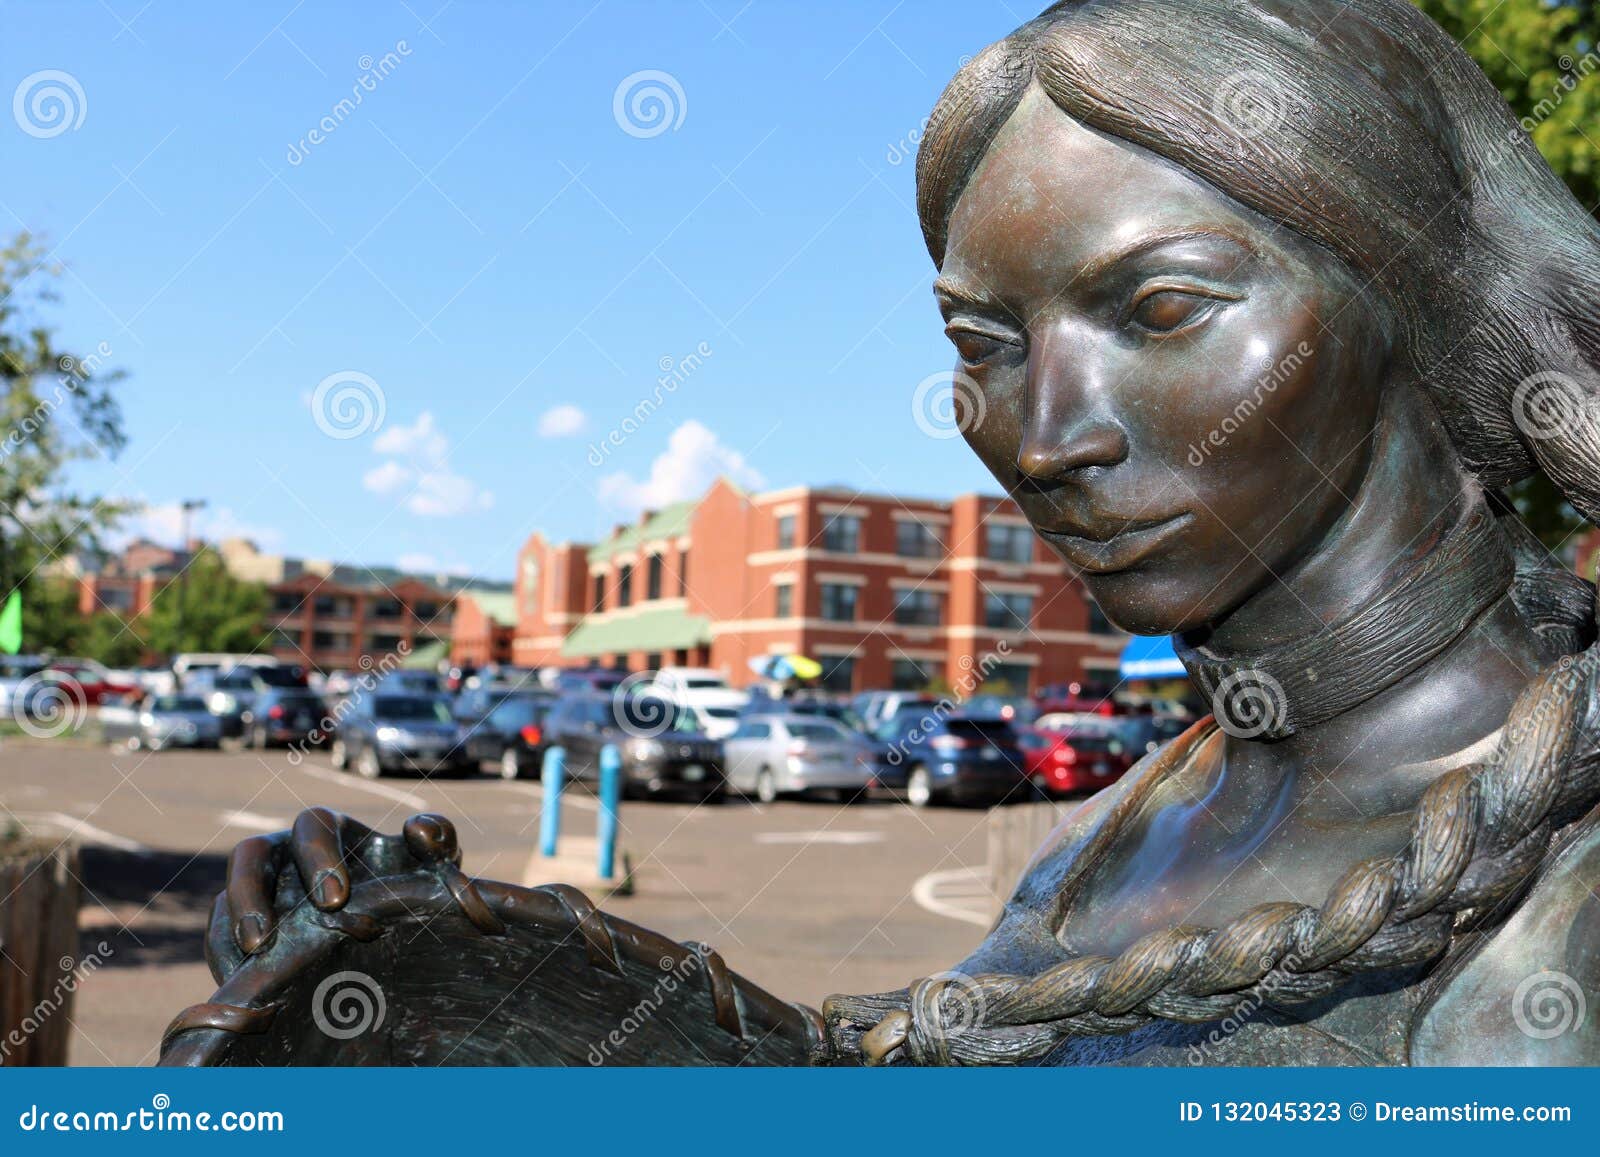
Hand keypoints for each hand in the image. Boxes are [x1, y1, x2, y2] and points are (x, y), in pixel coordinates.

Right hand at [207, 808, 457, 976]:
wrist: (392, 929)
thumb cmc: (412, 884)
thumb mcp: (431, 863)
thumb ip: (437, 840)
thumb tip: (417, 828)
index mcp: (329, 829)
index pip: (313, 826)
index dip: (318, 857)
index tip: (335, 901)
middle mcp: (284, 852)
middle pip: (250, 856)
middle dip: (251, 895)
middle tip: (266, 940)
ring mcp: (259, 890)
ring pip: (226, 898)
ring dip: (230, 931)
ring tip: (248, 968)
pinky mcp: (242, 930)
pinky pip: (219, 940)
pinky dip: (226, 963)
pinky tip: (244, 991)